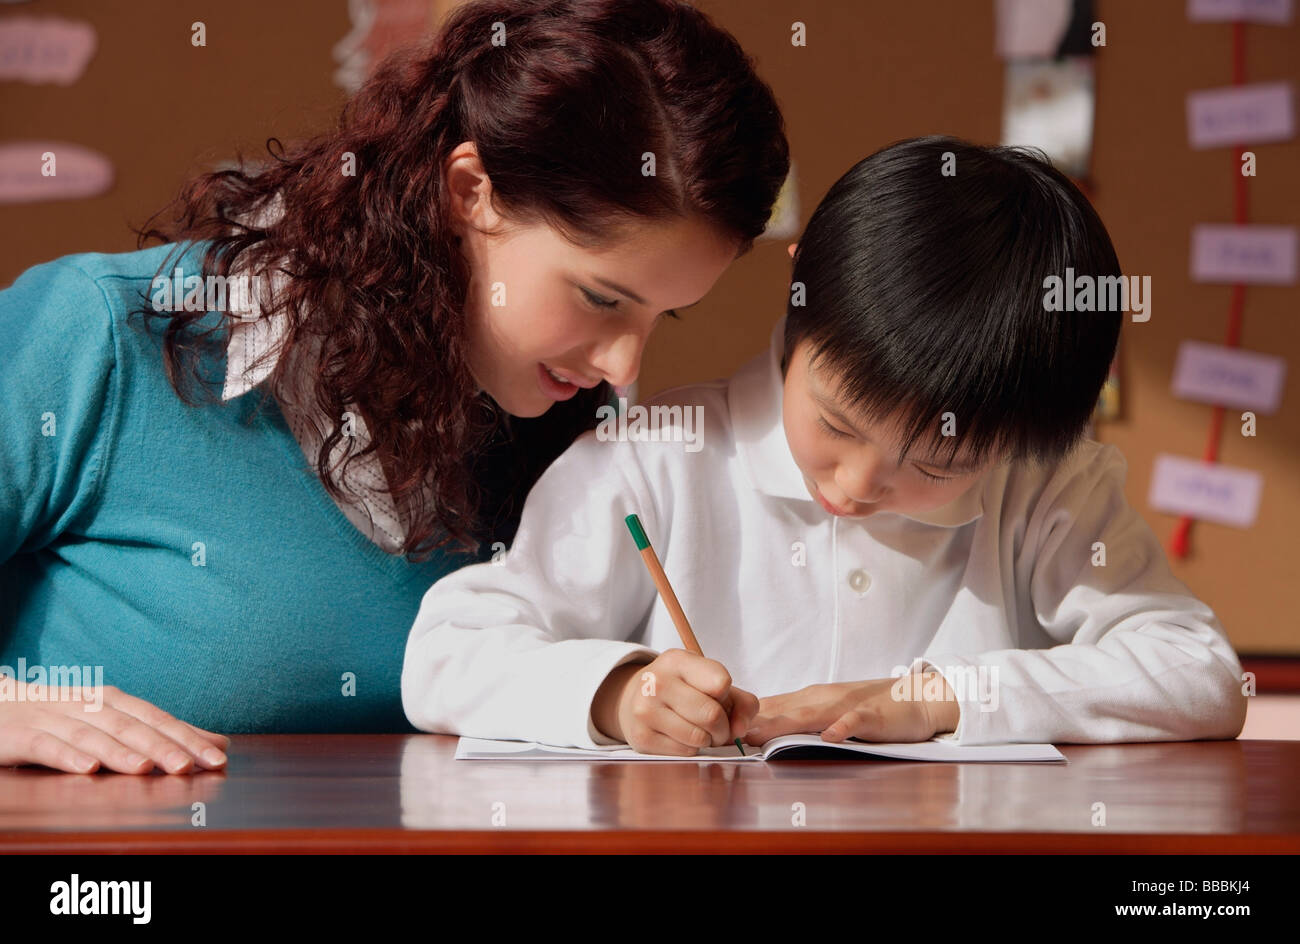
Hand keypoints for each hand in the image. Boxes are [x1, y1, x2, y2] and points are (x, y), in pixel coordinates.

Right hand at [0, 680, 229, 773]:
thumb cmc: (59, 719)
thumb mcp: (110, 721)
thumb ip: (160, 732)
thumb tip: (218, 741)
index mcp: (111, 700)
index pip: (157, 718)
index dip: (188, 736)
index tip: (219, 756)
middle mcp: (85, 705)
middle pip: (130, 725)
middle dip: (163, 746)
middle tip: (191, 766)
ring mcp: (51, 718)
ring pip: (91, 734)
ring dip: (120, 752)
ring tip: (147, 769)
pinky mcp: (18, 735)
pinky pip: (45, 745)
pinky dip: (66, 755)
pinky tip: (88, 769)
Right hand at [592, 649, 758, 754]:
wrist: (635, 698)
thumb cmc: (683, 689)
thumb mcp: (710, 680)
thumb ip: (742, 702)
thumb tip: (740, 731)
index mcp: (677, 661)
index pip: (721, 682)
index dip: (727, 696)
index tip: (718, 696)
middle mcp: (657, 682)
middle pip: (712, 715)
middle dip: (723, 727)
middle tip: (717, 726)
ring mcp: (646, 710)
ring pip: (699, 738)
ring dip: (708, 741)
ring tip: (700, 731)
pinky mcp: (642, 737)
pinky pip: (685, 752)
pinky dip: (691, 749)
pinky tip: (682, 738)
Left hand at [743, 672, 959, 744]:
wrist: (916, 698)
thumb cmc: (868, 709)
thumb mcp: (827, 712)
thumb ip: (798, 720)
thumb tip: (758, 730)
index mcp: (810, 699)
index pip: (770, 707)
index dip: (743, 717)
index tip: (715, 728)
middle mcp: (823, 698)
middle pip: (782, 710)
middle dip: (752, 722)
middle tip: (723, 734)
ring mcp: (847, 705)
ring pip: (811, 714)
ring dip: (784, 723)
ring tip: (759, 733)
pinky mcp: (872, 716)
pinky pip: (856, 721)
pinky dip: (843, 728)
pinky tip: (831, 735)